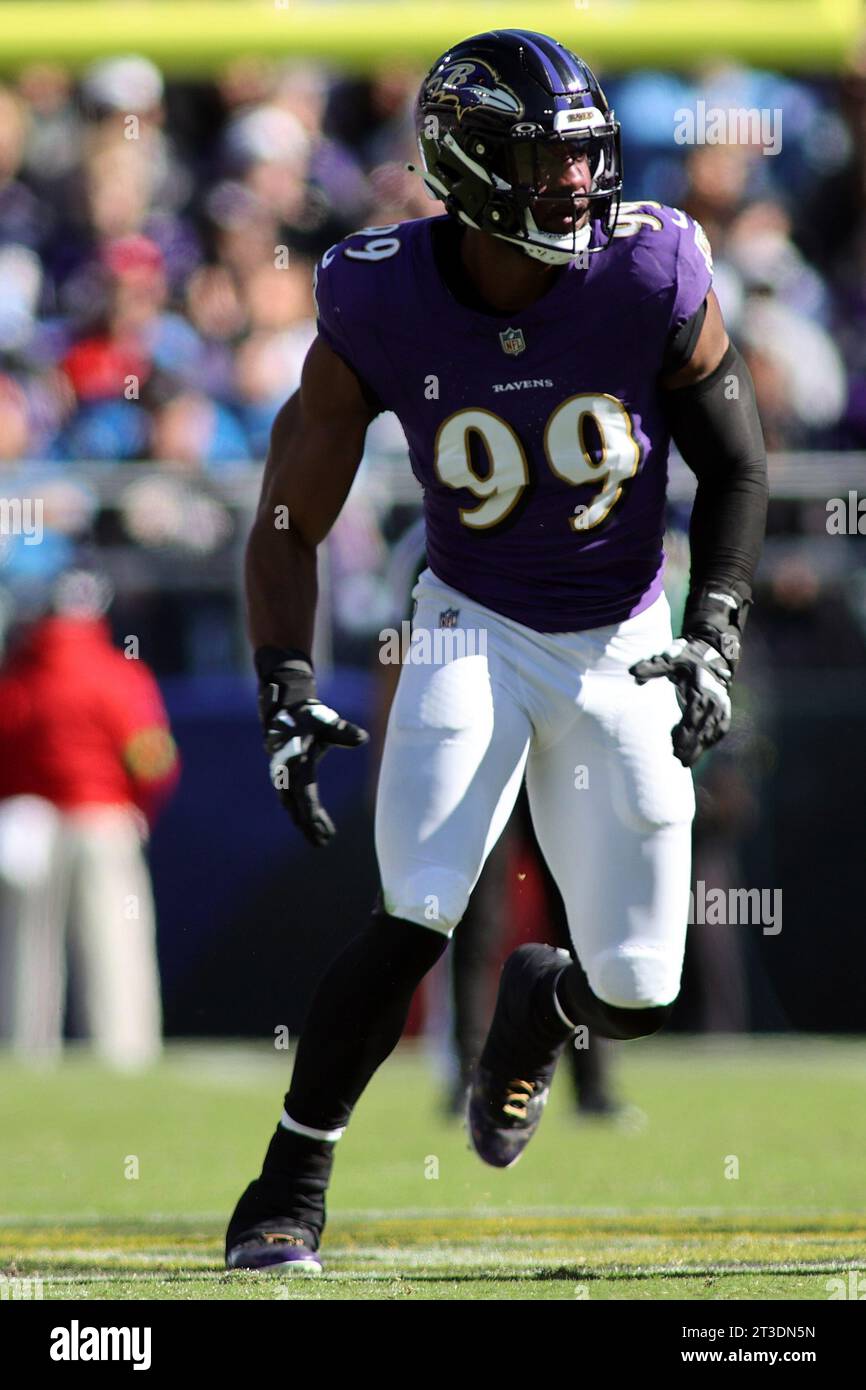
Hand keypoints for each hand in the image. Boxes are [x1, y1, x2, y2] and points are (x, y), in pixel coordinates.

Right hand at [257, 653, 367, 846]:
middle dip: (308, 826)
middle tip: (322, 844)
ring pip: (293, 805)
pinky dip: (302, 811)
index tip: (322, 830)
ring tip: (320, 839)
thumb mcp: (327, 722)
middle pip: (296, 807)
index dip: (312, 815)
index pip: (305, 796)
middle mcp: (287, 774)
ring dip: (304, 822)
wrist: (287, 706)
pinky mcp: (285, 775)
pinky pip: (293, 799)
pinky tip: (313, 821)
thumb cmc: (310, 716)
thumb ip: (344, 731)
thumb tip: (362, 737)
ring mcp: (284, 775)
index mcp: (297, 765)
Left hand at [630, 637, 731, 767]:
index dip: (684, 735)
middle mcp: (716, 702)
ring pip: (712, 733)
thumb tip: (633, 672)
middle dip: (691, 747)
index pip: (693, 718)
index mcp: (702, 692)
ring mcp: (723, 707)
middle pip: (703, 730)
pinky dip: (710, 742)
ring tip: (685, 763)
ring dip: (700, 748)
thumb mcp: (671, 659)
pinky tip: (699, 752)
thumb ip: (653, 667)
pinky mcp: (725, 710)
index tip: (674, 748)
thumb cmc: (688, 658)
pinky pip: (720, 730)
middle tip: (678, 762)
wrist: (714, 653)